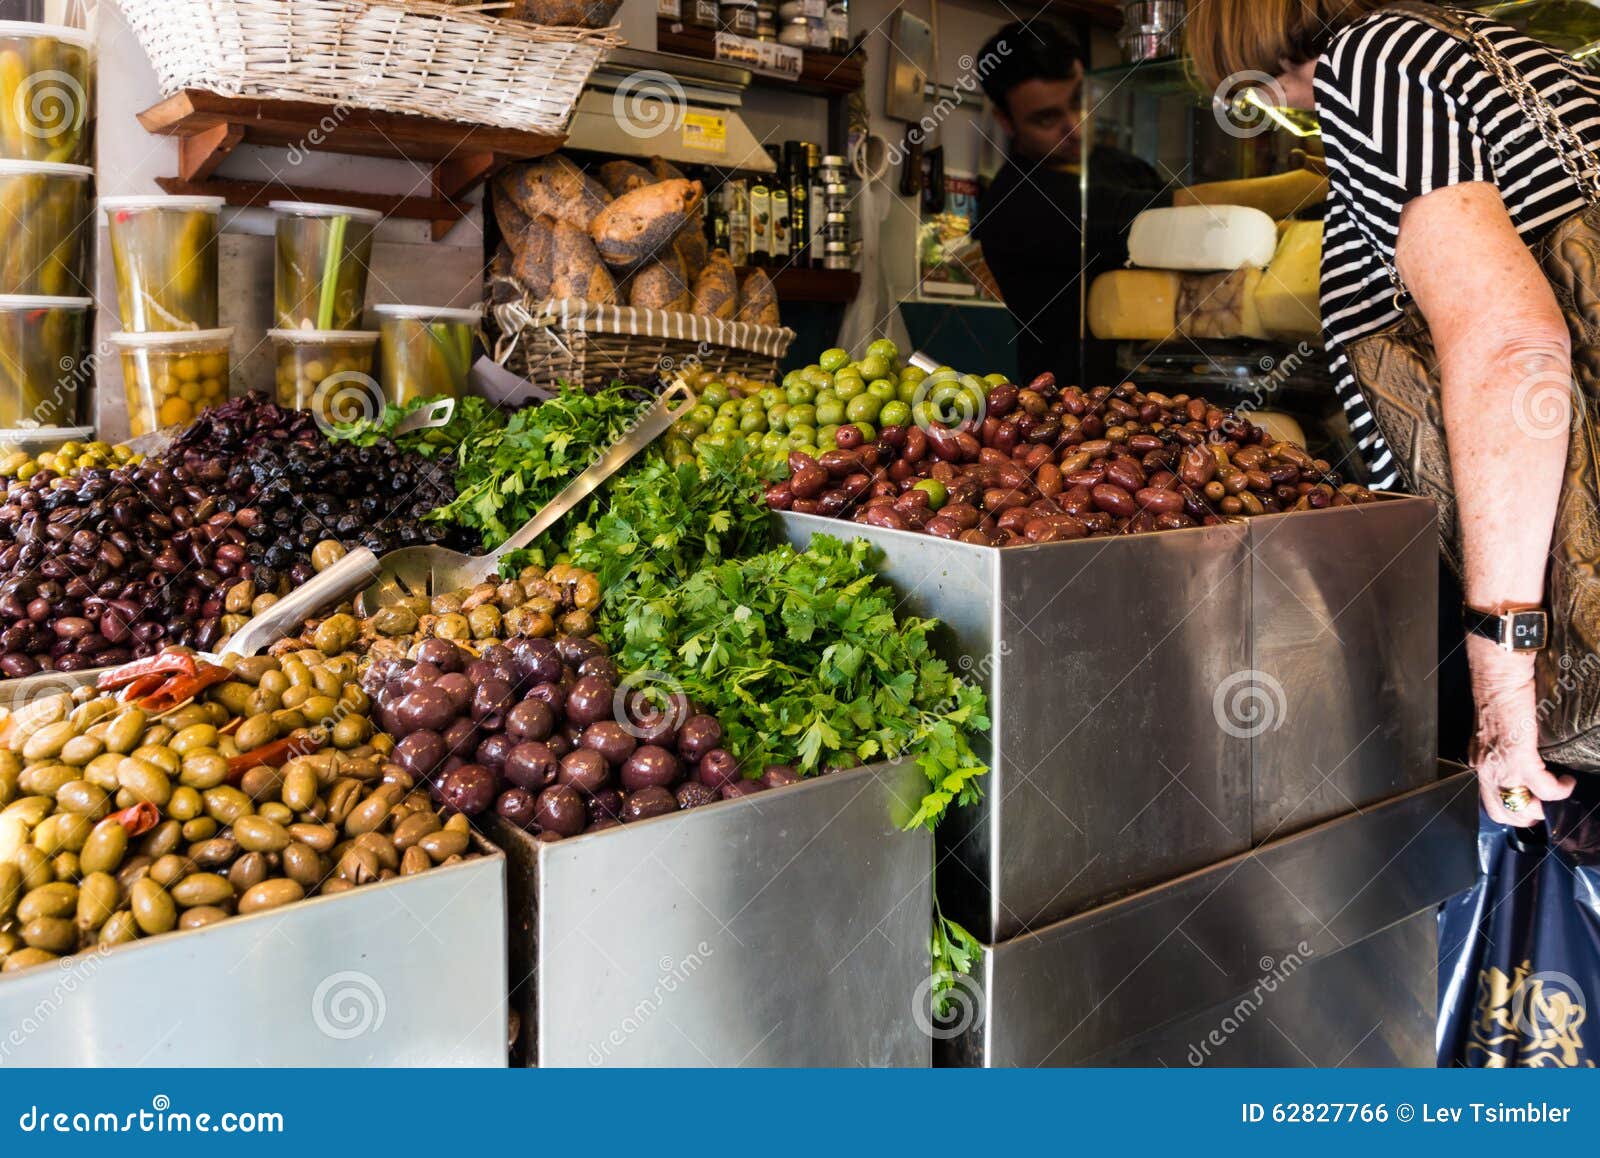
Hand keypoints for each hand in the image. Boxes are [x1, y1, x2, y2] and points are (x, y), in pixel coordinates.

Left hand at [1468, 640, 1574, 825]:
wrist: (1497, 681)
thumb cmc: (1497, 699)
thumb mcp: (1492, 733)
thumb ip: (1498, 751)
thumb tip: (1516, 760)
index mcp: (1479, 764)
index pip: (1489, 802)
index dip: (1510, 811)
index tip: (1528, 808)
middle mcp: (1485, 771)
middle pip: (1502, 813)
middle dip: (1526, 818)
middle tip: (1546, 809)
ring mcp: (1501, 768)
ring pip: (1524, 808)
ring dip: (1545, 807)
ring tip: (1559, 790)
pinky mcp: (1521, 759)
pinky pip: (1545, 789)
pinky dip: (1561, 789)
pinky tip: (1567, 779)